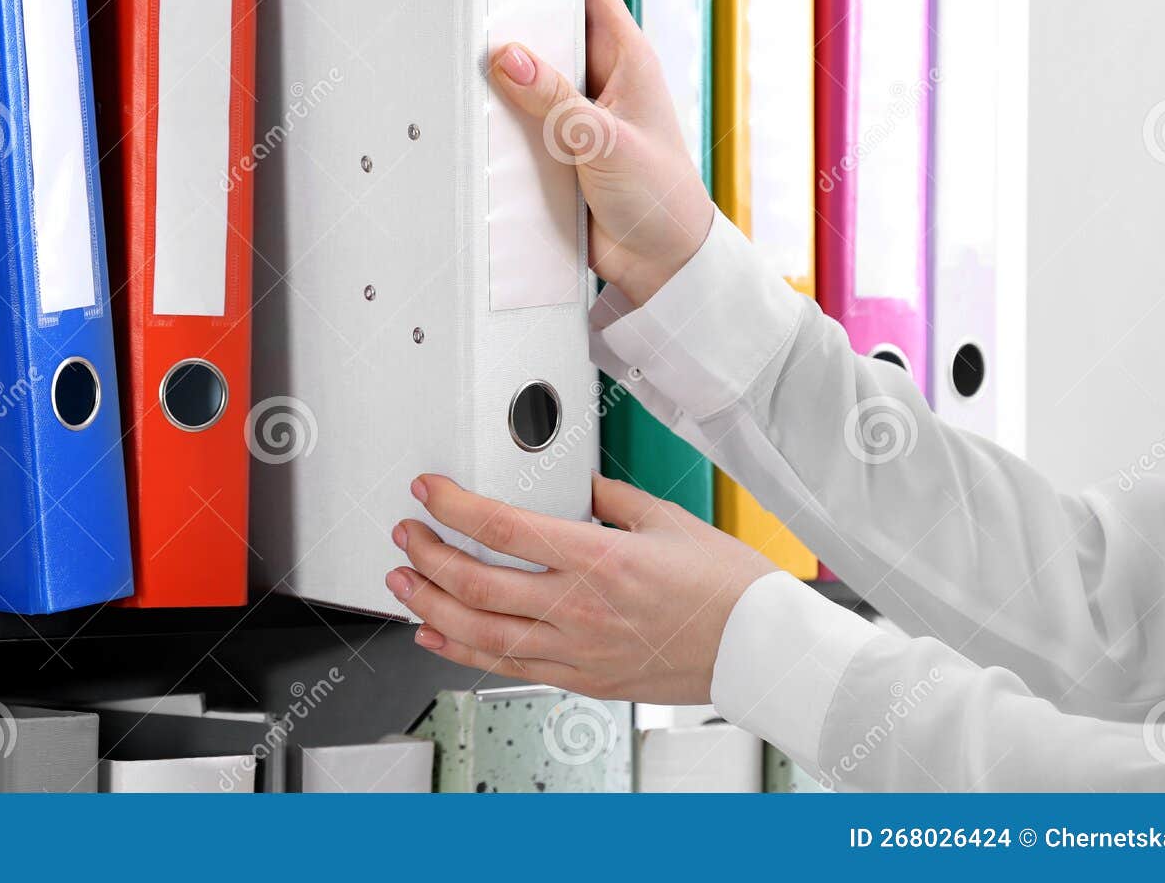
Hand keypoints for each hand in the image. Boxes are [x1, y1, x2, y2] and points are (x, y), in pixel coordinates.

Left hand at [386, 473, 777, 703]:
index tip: (429, 490)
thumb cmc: (726, 588)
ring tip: (404, 581)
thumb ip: (607, 498)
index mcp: (599, 559)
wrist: (760, 649)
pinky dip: (462, 652)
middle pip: (476, 584)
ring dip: (430, 605)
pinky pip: (507, 667)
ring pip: (480, 634)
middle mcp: (580, 609)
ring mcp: (578, 651)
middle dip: (427, 554)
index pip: (503, 528)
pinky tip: (437, 634)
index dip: (452, 506)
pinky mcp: (582, 680)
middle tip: (407, 533)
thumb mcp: (665, 518)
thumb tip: (571, 484)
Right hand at [490, 0, 715, 308]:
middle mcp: (597, 76)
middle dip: (508, 9)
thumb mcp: (605, 142)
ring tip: (451, 49)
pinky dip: (492, 115)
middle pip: (544, 24)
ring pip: (523, 72)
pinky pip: (515, 119)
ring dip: (495, 69)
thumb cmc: (661, 197)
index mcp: (624, 56)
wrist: (663, 264)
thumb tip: (507, 56)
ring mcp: (573, 110)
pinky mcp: (553, 147)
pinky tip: (464, 112)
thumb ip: (556, 101)